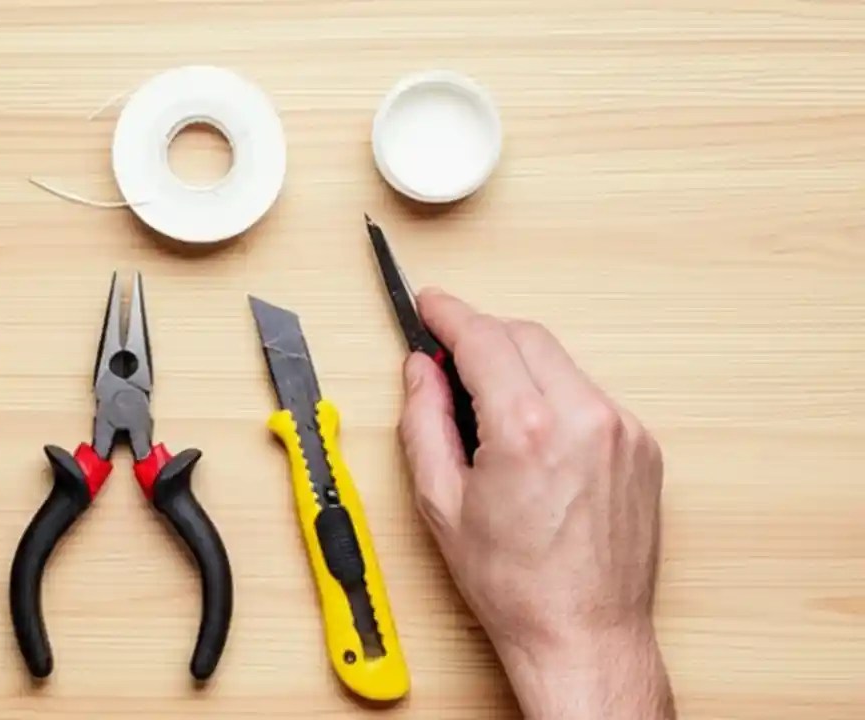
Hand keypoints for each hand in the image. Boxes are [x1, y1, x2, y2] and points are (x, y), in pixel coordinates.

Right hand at [399, 288, 672, 718]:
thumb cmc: (514, 585)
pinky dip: (553, 397)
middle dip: (481, 335)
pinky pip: (588, 395)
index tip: (428, 305)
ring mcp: (621, 430)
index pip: (482, 337)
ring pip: (559, 362)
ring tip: (489, 411)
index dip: (448, 313)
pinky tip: (531, 437)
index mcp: (528, 429)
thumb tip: (421, 370)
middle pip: (525, 336)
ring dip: (519, 367)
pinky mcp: (642, 446)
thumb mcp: (441, 501)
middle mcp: (584, 418)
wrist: (583, 633)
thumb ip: (424, 421)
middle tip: (447, 360)